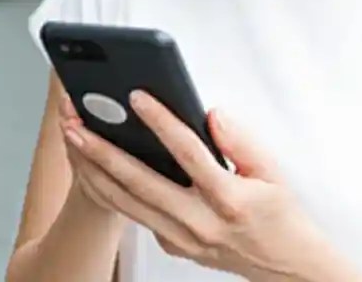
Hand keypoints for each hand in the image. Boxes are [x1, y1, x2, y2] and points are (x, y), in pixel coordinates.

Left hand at [59, 89, 354, 280]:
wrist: (286, 268)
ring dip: (95, 169)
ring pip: (127, 203)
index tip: (136, 97)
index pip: (188, 153)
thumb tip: (211, 114)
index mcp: (229, 199)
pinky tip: (96, 163)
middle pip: (141, 182)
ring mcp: (182, 240)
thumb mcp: (274, 173)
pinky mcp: (173, 247)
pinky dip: (112, 189)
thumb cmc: (281, 216)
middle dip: (103, 150)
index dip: (160, 122)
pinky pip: (136, 215)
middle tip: (76, 122)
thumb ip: (241, 141)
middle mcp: (200, 223)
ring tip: (75, 137)